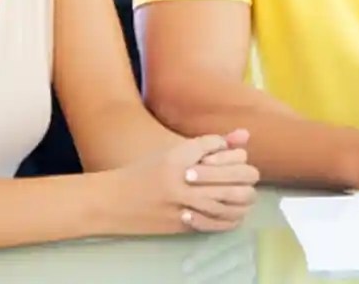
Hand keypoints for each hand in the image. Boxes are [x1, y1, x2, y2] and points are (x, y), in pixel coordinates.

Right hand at [110, 129, 259, 234]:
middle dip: (245, 172)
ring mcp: (185, 204)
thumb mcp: (174, 153)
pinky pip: (220, 221)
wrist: (112, 202)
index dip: (229, 150)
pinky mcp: (184, 224)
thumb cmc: (143, 173)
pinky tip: (232, 209)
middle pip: (236, 175)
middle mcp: (183, 180)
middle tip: (245, 173)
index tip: (227, 154)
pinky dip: (232, 215)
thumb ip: (210, 145)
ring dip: (243, 194)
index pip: (221, 147)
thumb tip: (245, 135)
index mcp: (179, 157)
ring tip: (241, 191)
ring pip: (233, 199)